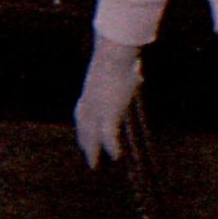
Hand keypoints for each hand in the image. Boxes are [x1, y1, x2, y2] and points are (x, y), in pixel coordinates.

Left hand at [74, 37, 143, 167]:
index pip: (82, 110)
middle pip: (83, 126)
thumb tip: (135, 63)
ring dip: (92, 151)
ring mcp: (97, 110)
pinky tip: (116, 156)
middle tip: (86, 153)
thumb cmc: (117, 53)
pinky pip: (109, 137)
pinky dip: (112, 147)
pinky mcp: (109, 114)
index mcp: (90, 90)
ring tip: (94, 165)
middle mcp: (90, 102)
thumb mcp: (118, 62)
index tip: (83, 131)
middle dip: (84, 140)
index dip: (83, 123)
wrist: (113, 56)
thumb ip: (124, 67)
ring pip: (92, 135)